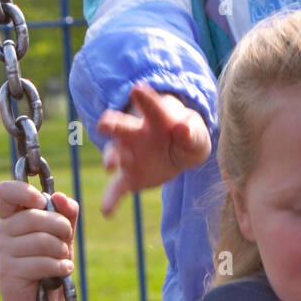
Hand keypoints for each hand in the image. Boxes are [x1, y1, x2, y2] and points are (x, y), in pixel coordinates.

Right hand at [0, 182, 78, 300]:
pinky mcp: (8, 272)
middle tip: (66, 240)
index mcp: (12, 216)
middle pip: (34, 217)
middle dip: (61, 227)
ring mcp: (3, 252)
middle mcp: (2, 231)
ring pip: (41, 240)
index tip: (41, 202)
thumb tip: (60, 197)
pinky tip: (62, 271)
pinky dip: (60, 267)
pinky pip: (42, 262)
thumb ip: (66, 213)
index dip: (23, 191)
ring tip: (63, 259)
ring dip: (61, 251)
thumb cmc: (50, 263)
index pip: (4, 191)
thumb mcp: (62, 235)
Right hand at [97, 83, 211, 215]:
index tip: (137, 89)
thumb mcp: (195, 134)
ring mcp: (129, 155)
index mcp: (156, 119)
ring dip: (112, 158)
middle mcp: (136, 134)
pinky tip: (107, 212)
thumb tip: (183, 129)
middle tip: (105, 123)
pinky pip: (117, 188)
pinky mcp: (129, 177)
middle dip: (113, 124)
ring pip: (115, 154)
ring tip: (111, 164)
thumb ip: (191, 133)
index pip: (151, 107)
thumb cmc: (186, 135)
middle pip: (122, 126)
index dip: (145, 98)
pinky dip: (111, 199)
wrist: (176, 150)